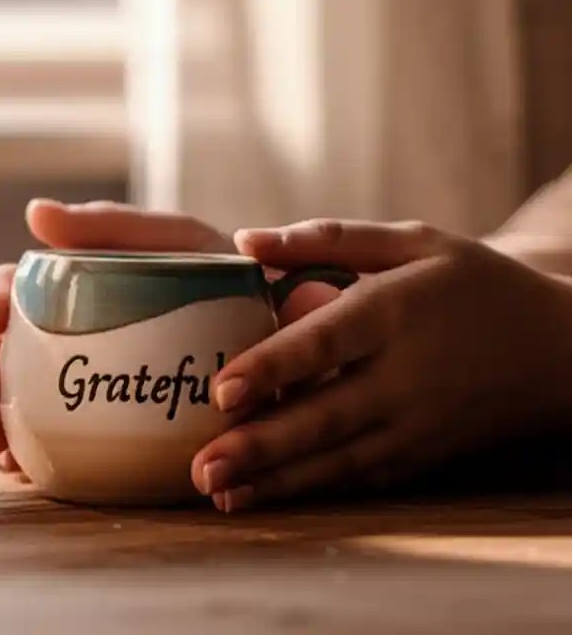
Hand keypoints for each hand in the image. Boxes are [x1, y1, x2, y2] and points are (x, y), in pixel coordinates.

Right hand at [0, 199, 240, 472]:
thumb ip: (114, 224)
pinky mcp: (102, 440)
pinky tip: (19, 466)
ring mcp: (82, 392)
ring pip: (14, 404)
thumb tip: (35, 212)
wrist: (296, 350)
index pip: (14, 289)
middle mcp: (68, 340)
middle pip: (2, 351)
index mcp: (75, 291)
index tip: (0, 316)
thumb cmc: (233, 283)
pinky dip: (25, 457)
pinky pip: (50, 451)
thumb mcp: (178, 242)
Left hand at [192, 219, 571, 511]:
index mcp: (396, 313)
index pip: (327, 343)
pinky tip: (254, 497)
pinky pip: (355, 479)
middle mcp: (404, 377)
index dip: (274, 367)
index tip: (222, 391)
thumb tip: (242, 240)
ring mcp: (413, 425)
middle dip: (259, 446)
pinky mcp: (418, 456)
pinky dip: (305, 491)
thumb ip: (326, 238)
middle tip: (200, 466)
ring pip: (335, 460)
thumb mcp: (414, 241)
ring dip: (271, 480)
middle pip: (324, 416)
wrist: (560, 351)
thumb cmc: (473, 284)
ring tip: (213, 490)